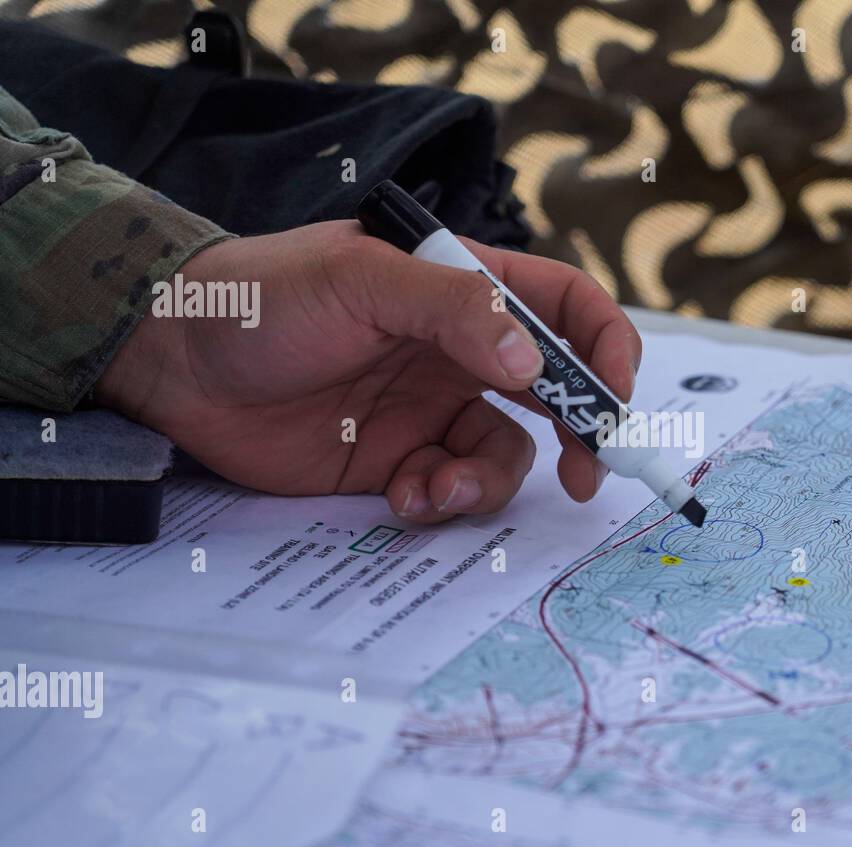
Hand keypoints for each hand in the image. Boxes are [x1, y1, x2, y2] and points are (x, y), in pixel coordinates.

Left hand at [98, 220, 640, 522]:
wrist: (178, 361)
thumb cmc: (266, 296)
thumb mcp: (361, 281)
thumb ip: (454, 311)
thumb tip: (534, 364)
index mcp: (467, 291)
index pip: (566, 309)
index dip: (606, 346)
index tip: (615, 394)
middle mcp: (464, 352)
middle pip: (558, 392)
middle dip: (583, 433)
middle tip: (589, 472)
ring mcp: (434, 410)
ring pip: (508, 454)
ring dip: (487, 482)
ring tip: (434, 489)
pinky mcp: (400, 461)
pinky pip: (453, 488)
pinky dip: (441, 501)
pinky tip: (401, 495)